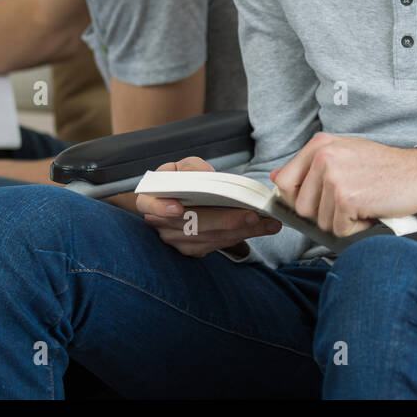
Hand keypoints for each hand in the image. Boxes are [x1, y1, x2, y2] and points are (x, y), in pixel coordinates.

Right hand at [135, 156, 281, 257]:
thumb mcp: (181, 167)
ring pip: (210, 238)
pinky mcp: (192, 250)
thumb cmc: (178, 180)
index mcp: (151, 201)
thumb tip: (207, 176)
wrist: (177, 199)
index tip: (178, 209)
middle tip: (252, 215)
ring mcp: (176, 241)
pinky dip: (240, 236)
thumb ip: (192, 168)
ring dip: (241, 231)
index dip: (162, 208)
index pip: (149, 206)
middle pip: (192, 225)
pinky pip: (217, 245)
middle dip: (225, 221)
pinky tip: (259, 228)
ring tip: (267, 222)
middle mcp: (161, 225)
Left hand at [270, 133, 416, 238]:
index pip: (285, 182)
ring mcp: (333, 177)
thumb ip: (310, 166)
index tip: (319, 201)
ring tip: (363, 202)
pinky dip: (356, 228)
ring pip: (320, 221)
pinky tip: (371, 210)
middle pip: (301, 207)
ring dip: (343, 221)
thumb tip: (276, 178)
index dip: (298, 198)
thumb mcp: (343, 154)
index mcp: (319, 145)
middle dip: (325, 213)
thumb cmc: (383, 168)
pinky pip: (338, 230)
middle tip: (351, 201)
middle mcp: (323, 157)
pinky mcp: (345, 198)